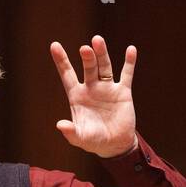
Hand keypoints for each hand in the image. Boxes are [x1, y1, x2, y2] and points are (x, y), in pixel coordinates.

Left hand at [50, 35, 136, 158]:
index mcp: (77, 95)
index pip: (67, 74)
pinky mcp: (123, 92)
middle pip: (88, 68)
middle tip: (85, 48)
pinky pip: (126, 75)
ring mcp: (107, 88)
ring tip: (98, 41)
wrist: (115, 145)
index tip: (54, 45)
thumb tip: (59, 125)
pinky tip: (131, 50)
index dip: (61, 60)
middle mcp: (92, 87)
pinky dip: (129, 63)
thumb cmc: (93, 141)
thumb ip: (70, 132)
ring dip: (102, 54)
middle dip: (87, 57)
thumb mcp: (80, 138)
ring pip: (104, 66)